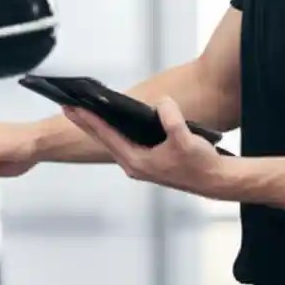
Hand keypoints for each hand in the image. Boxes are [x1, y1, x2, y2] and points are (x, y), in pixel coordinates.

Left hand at [63, 96, 225, 195]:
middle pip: (103, 138)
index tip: (72, 108)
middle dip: (85, 122)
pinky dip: (115, 130)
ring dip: (98, 126)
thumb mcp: (187, 139)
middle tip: (67, 106)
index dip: (88, 120)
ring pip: (113, 140)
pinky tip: (113, 121)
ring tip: (84, 111)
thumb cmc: (201, 164)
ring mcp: (140, 163)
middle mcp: (134, 164)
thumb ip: (172, 120)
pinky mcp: (148, 161)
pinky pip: (125, 142)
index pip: (106, 135)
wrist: (216, 181)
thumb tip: (162, 103)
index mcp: (137, 161)